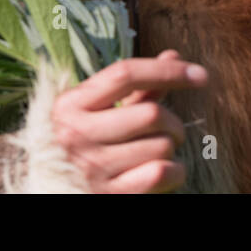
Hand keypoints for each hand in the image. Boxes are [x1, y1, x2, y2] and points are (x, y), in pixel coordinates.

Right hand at [50, 49, 208, 192]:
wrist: (49, 190)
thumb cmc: (81, 141)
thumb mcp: (96, 110)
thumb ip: (135, 86)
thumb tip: (173, 56)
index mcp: (71, 104)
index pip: (126, 74)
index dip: (168, 71)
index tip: (201, 75)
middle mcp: (76, 135)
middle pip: (151, 114)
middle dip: (172, 121)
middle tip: (170, 130)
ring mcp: (90, 168)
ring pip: (161, 146)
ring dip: (170, 148)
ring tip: (155, 151)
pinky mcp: (107, 195)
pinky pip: (161, 174)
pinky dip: (175, 171)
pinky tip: (166, 170)